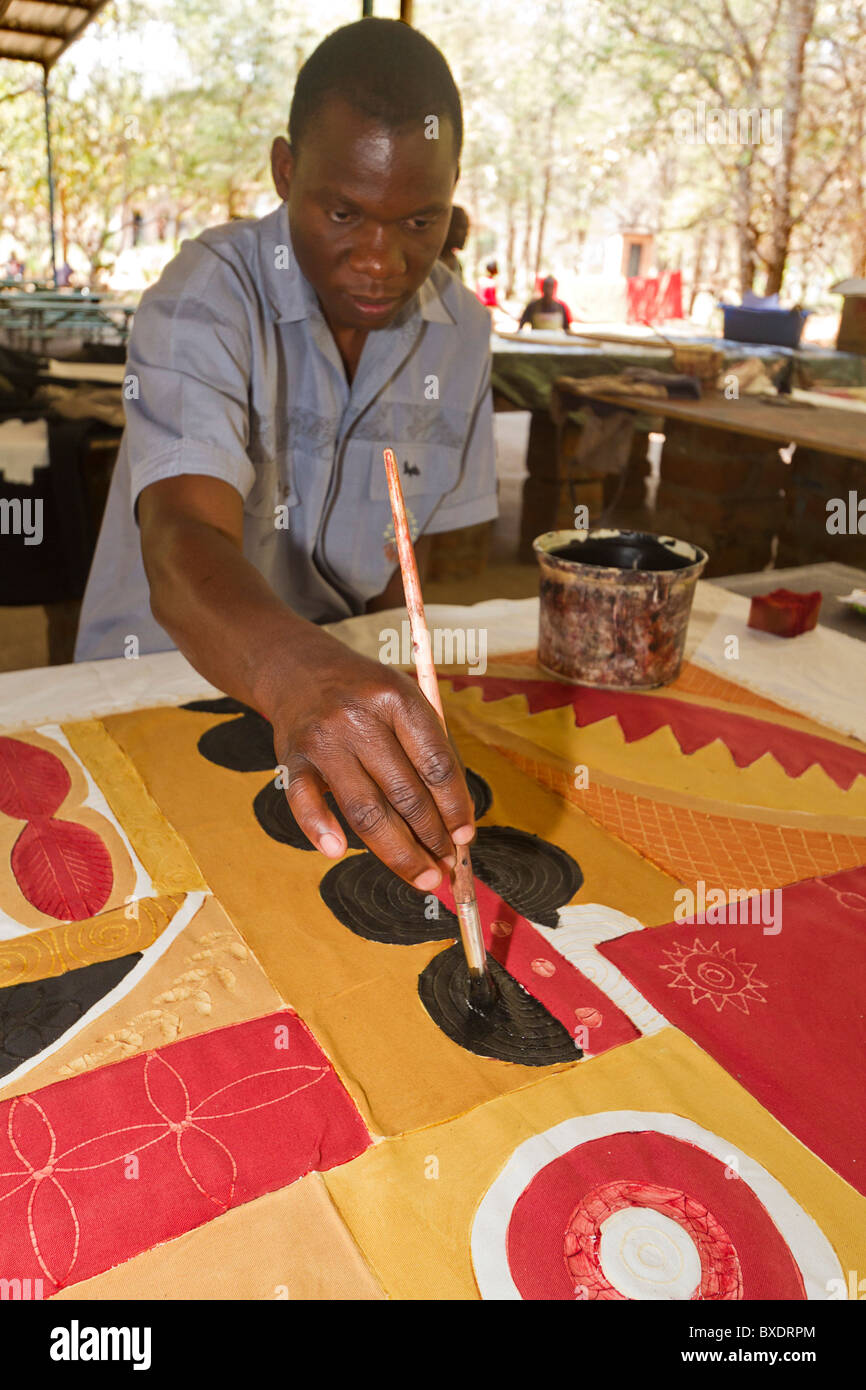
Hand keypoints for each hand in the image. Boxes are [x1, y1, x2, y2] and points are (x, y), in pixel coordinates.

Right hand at [269, 635, 475, 890]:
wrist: (300, 668)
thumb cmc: (365, 693)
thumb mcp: (404, 700)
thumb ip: (429, 750)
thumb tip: (456, 819)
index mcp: (397, 699)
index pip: (435, 764)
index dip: (455, 806)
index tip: (466, 836)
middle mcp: (359, 718)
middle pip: (404, 794)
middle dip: (431, 838)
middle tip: (446, 867)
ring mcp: (323, 739)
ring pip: (365, 810)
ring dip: (397, 852)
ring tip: (422, 876)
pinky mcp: (292, 758)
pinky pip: (303, 801)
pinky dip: (319, 828)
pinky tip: (337, 851)